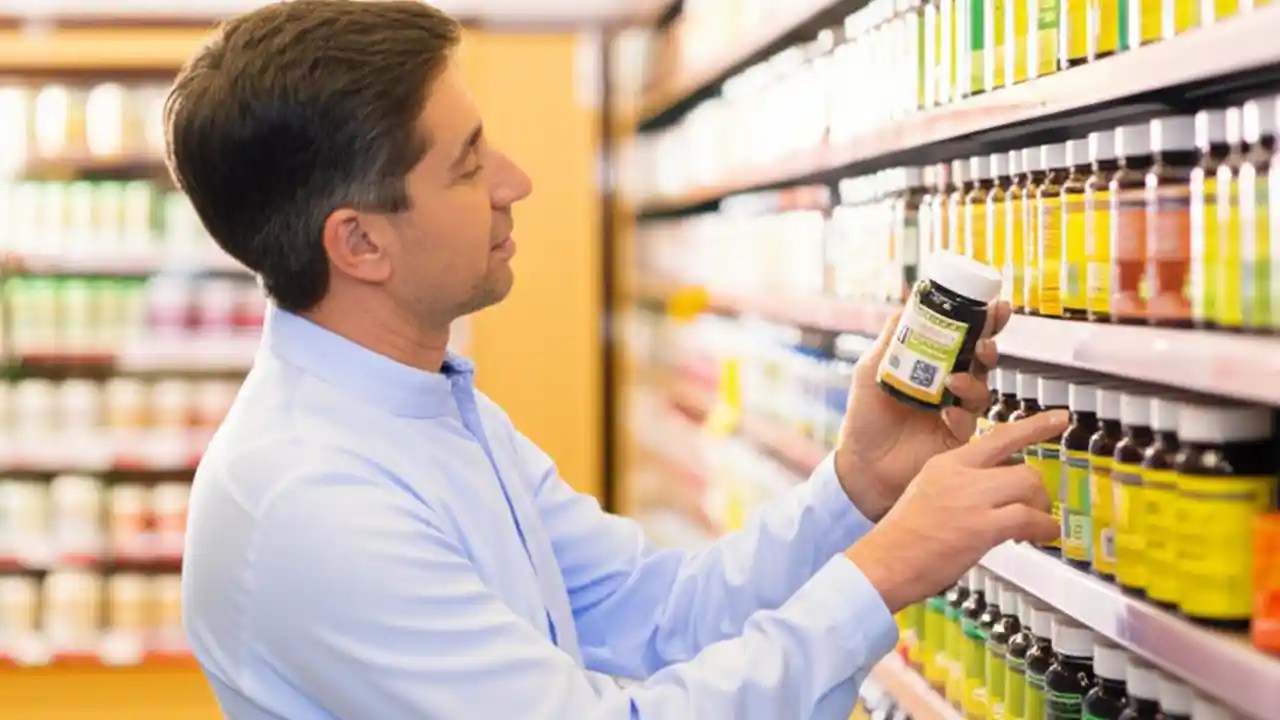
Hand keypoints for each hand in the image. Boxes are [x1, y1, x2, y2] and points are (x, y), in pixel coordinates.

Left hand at [835, 301, 1012, 519]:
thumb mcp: (871, 371)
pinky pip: (970, 421)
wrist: (862, 463)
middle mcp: (948, 387)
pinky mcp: (957, 438)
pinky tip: (947, 412)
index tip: (994, 308)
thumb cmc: (865, 419)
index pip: (963, 339)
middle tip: (983, 344)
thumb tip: (905, 305)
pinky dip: (961, 413)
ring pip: (981, 389)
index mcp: (932, 367)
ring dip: (973, 381)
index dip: (983, 323)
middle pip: (981, 361)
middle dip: (988, 347)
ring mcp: (955, 411)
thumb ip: (891, 340)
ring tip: (955, 380)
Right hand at [844, 411, 1066, 612]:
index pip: (998, 437)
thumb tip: (998, 495)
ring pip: (1030, 487)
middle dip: (1036, 491)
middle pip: (1023, 467)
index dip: (1034, 427)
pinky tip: (1040, 536)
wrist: (884, 562)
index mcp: (946, 463)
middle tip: (1034, 508)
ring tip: (1034, 526)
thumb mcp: (929, 494)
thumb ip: (962, 487)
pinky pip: (1029, 519)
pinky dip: (1043, 529)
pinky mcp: (982, 527)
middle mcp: (960, 475)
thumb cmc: (903, 538)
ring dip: (1040, 509)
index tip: (1059, 418)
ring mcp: (971, 500)